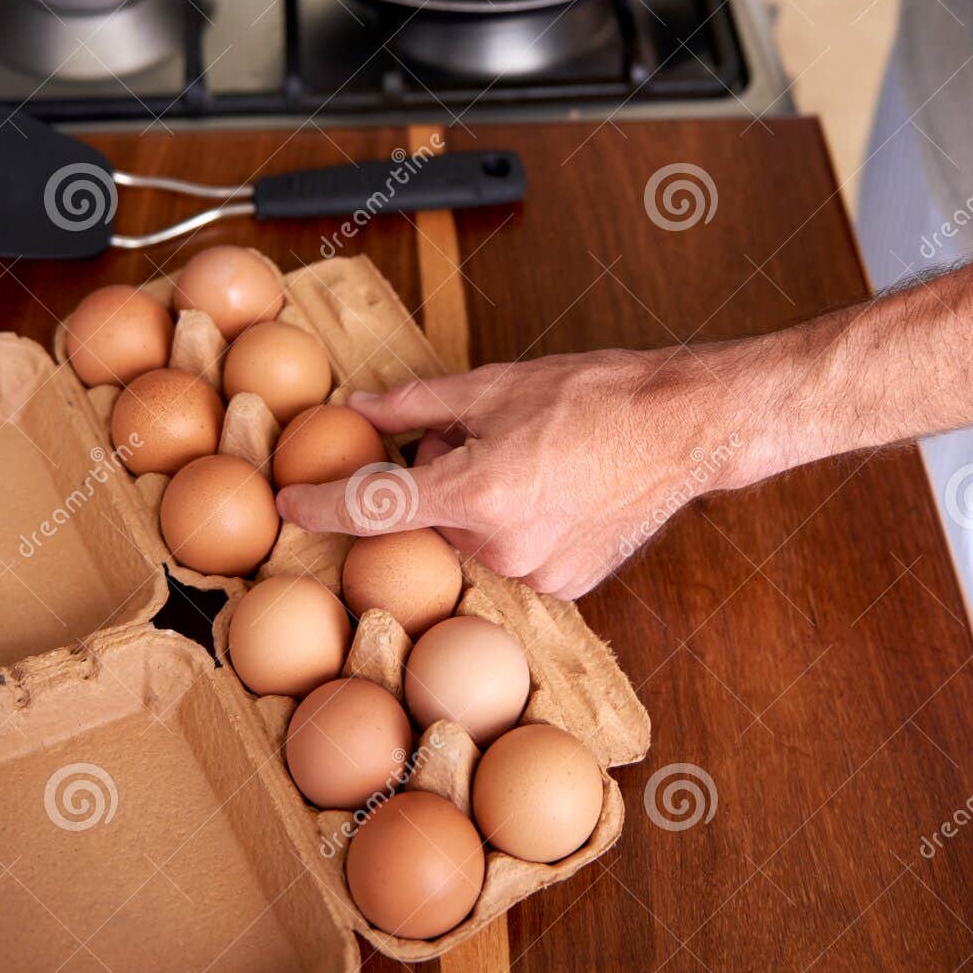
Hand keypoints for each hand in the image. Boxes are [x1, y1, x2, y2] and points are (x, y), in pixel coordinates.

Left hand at [274, 345, 776, 599]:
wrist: (684, 429)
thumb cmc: (597, 398)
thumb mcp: (496, 385)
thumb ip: (417, 405)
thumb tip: (360, 409)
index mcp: (477, 492)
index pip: (374, 509)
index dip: (321, 504)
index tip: (288, 503)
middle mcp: (502, 546)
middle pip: (429, 521)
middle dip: (437, 483)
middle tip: (478, 439)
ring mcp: (536, 575)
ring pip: (471, 541)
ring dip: (477, 507)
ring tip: (528, 462)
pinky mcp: (565, 587)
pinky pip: (511, 559)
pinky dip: (516, 529)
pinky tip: (553, 493)